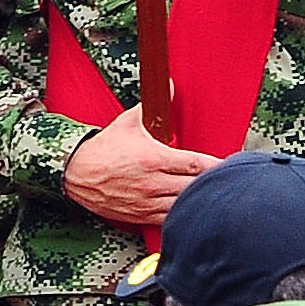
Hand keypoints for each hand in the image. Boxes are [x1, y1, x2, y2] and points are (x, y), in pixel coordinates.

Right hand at [63, 108, 218, 227]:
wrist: (74, 173)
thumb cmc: (101, 150)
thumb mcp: (126, 123)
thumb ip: (152, 107)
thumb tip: (169, 86)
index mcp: (154, 158)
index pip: (198, 164)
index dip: (218, 166)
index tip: (229, 165)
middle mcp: (153, 182)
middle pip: (197, 186)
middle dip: (211, 182)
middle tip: (222, 179)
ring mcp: (148, 201)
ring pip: (186, 204)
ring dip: (197, 199)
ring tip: (207, 194)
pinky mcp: (141, 215)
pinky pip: (171, 218)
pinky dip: (182, 213)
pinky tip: (187, 207)